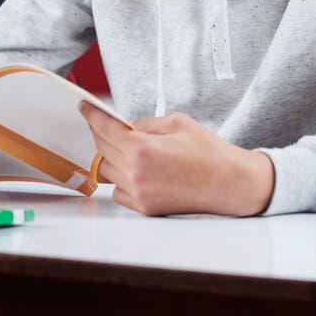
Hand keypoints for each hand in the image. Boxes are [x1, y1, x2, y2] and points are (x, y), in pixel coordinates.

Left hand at [79, 104, 273, 216]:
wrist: (230, 183)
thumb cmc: (209, 151)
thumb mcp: (177, 123)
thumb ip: (145, 123)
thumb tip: (126, 126)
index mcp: (142, 148)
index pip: (104, 128)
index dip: (91, 115)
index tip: (84, 107)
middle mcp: (135, 173)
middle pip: (102, 149)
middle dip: (103, 134)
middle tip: (110, 124)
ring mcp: (139, 194)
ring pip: (107, 171)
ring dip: (113, 157)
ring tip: (130, 147)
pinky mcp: (145, 208)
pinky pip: (119, 190)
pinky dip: (122, 178)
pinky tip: (138, 169)